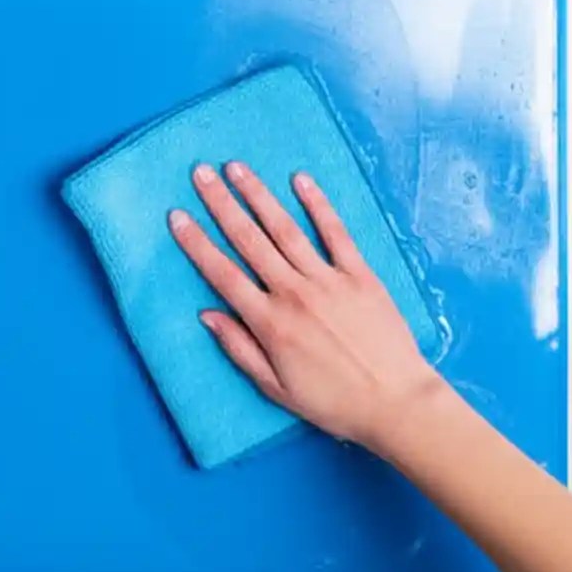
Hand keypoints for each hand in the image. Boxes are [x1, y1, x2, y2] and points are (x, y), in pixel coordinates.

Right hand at [168, 162, 442, 453]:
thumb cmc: (333, 402)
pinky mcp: (360, 275)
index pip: (223, 274)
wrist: (395, 402)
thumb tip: (206, 315)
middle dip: (221, 204)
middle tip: (201, 173)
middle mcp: (294, 294)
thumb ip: (239, 348)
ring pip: (286, 229)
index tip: (177, 217)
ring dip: (259, 195)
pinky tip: (300, 180)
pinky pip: (336, 233)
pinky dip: (318, 204)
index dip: (197, 243)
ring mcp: (329, 281)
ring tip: (237, 168)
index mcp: (270, 324)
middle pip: (249, 241)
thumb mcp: (276, 388)